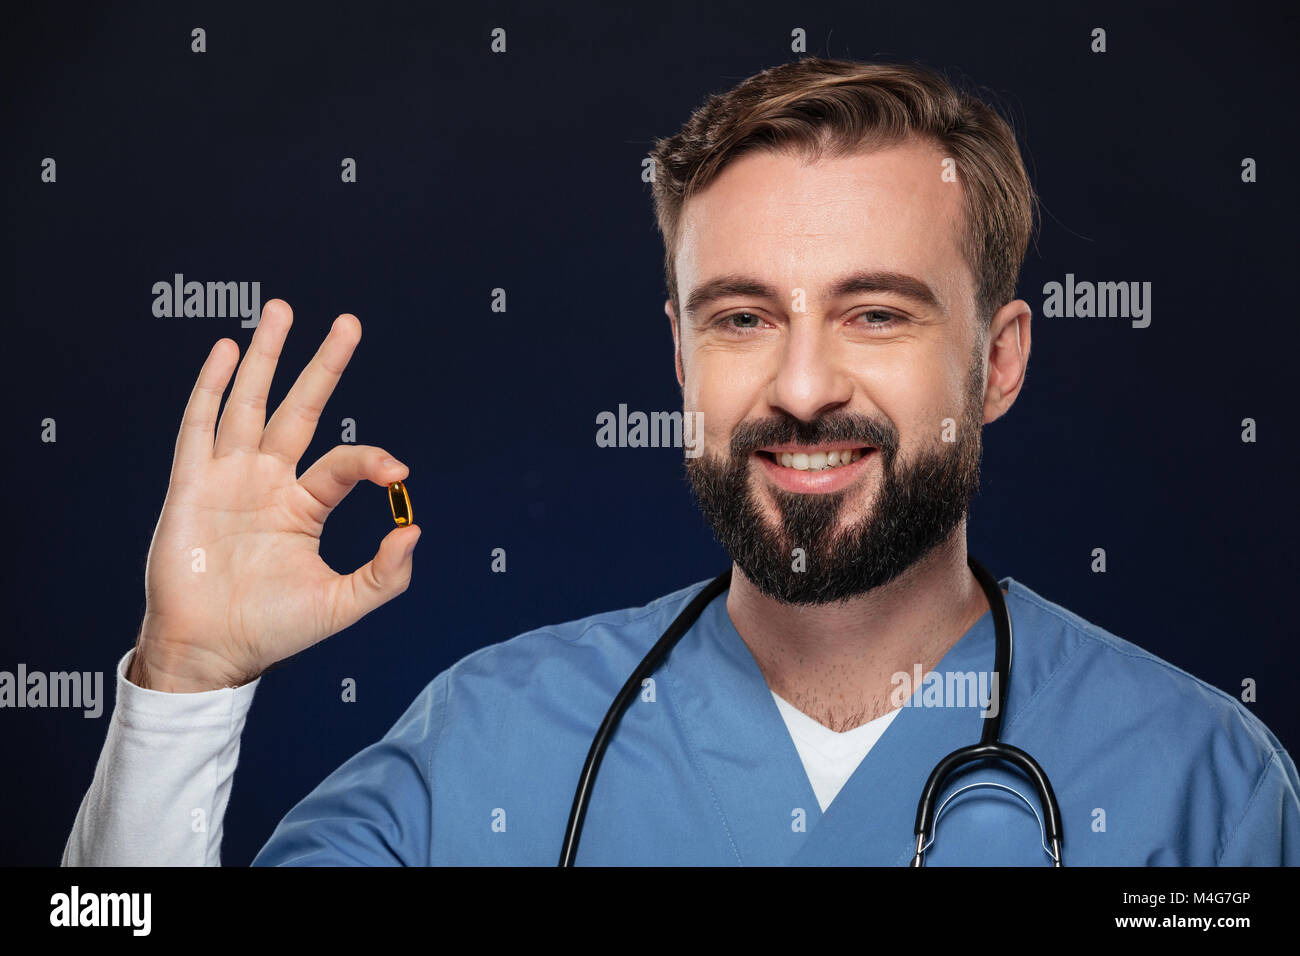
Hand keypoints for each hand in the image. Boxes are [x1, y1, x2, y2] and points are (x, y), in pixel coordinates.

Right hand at [128, 299, 418, 691]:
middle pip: (300, 409)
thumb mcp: (342, 604)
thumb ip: (385, 574)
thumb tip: (415, 530)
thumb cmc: (272, 630)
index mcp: (304, 505)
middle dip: (322, 365)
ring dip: (264, 356)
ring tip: (281, 310)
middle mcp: (268, 481)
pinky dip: (212, 387)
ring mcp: (229, 477)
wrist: (211, 652)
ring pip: (249, 404)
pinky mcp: (191, 483)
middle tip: (348, 322)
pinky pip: (201, 426)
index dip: (373, 460)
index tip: (399, 473)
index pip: (344, 463)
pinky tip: (226, 351)